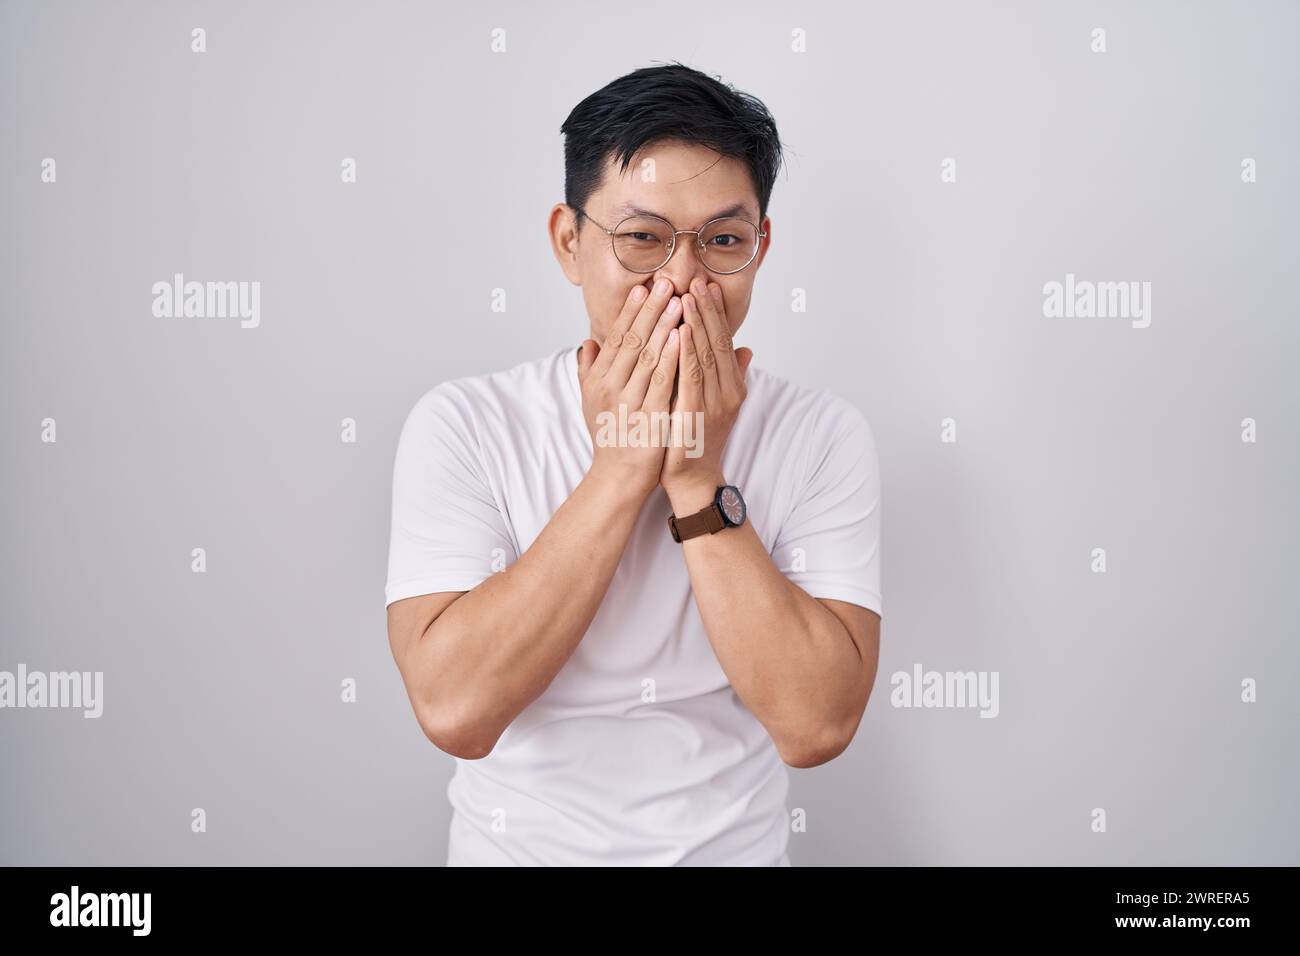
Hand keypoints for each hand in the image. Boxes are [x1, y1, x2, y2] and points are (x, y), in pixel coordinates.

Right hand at [578, 279, 682, 499]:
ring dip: (663, 325)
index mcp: (598, 381)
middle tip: (666, 282)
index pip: (616, 337)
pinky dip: (671, 358)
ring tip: (678, 300)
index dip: (631, 311)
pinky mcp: (648, 419)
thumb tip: (588, 342)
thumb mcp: (592, 402)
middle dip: (650, 309)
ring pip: (647, 357)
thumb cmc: (610, 437)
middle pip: (631, 340)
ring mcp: (628, 404)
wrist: (618, 477)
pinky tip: (682, 337)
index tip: (645, 287)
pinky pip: (661, 383)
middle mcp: (609, 389)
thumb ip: (589, 371)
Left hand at [660, 277, 752, 511]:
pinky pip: (690, 378)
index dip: (715, 314)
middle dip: (705, 310)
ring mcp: (712, 404)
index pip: (723, 342)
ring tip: (686, 297)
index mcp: (731, 387)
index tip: (706, 287)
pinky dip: (685, 353)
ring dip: (695, 324)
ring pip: (704, 355)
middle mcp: (726, 393)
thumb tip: (745, 348)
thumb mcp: (719, 404)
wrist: (693, 479)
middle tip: (696, 281)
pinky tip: (677, 332)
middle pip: (716, 343)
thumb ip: (731, 375)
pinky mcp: (693, 415)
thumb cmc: (699, 440)